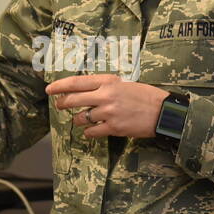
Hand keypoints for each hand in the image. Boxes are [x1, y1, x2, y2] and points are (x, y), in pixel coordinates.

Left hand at [46, 74, 170, 138]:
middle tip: (58, 106)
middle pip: (73, 99)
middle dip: (62, 103)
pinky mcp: (114, 127)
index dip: (60, 86)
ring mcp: (109, 112)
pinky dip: (89, 132)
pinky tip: (93, 130)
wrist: (163, 111)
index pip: (77, 82)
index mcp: (109, 81)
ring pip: (81, 118)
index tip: (49, 89)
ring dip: (78, 120)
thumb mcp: (124, 84)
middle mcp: (106, 95)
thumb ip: (105, 87)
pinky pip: (92, 131)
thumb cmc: (145, 96)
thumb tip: (86, 92)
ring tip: (82, 119)